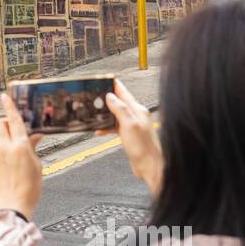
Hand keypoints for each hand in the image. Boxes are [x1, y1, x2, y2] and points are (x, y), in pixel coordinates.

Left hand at [0, 93, 43, 220]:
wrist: (14, 202)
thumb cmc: (29, 187)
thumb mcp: (37, 164)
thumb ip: (33, 146)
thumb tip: (36, 134)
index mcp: (22, 146)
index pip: (14, 119)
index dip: (9, 105)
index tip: (5, 96)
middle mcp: (6, 147)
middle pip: (0, 122)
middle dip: (5, 122)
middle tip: (10, 128)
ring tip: (1, 138)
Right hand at [104, 78, 162, 196]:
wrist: (150, 166)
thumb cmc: (144, 148)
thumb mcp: (129, 125)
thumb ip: (120, 109)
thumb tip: (111, 97)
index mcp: (138, 110)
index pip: (124, 93)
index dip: (114, 85)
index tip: (106, 78)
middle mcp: (136, 116)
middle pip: (119, 103)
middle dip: (107, 98)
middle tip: (95, 95)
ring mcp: (132, 126)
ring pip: (115, 115)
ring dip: (105, 114)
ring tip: (95, 113)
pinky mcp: (129, 135)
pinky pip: (115, 126)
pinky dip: (106, 127)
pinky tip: (100, 130)